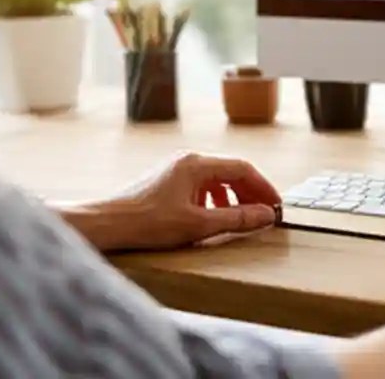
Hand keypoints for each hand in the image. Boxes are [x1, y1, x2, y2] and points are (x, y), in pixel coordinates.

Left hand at [56, 152, 282, 251]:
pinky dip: (214, 200)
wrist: (108, 223)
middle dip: (250, 193)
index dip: (264, 188)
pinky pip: (201, 186)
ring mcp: (176, 169)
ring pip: (215, 179)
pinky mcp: (167, 182)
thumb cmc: (148, 222)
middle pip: (230, 172)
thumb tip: (265, 216)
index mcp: (197, 164)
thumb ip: (236, 219)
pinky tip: (212, 218)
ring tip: (239, 219)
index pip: (242, 169)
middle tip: (264, 214)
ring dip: (232, 198)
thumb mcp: (199, 224)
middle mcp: (188, 161)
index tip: (276, 206)